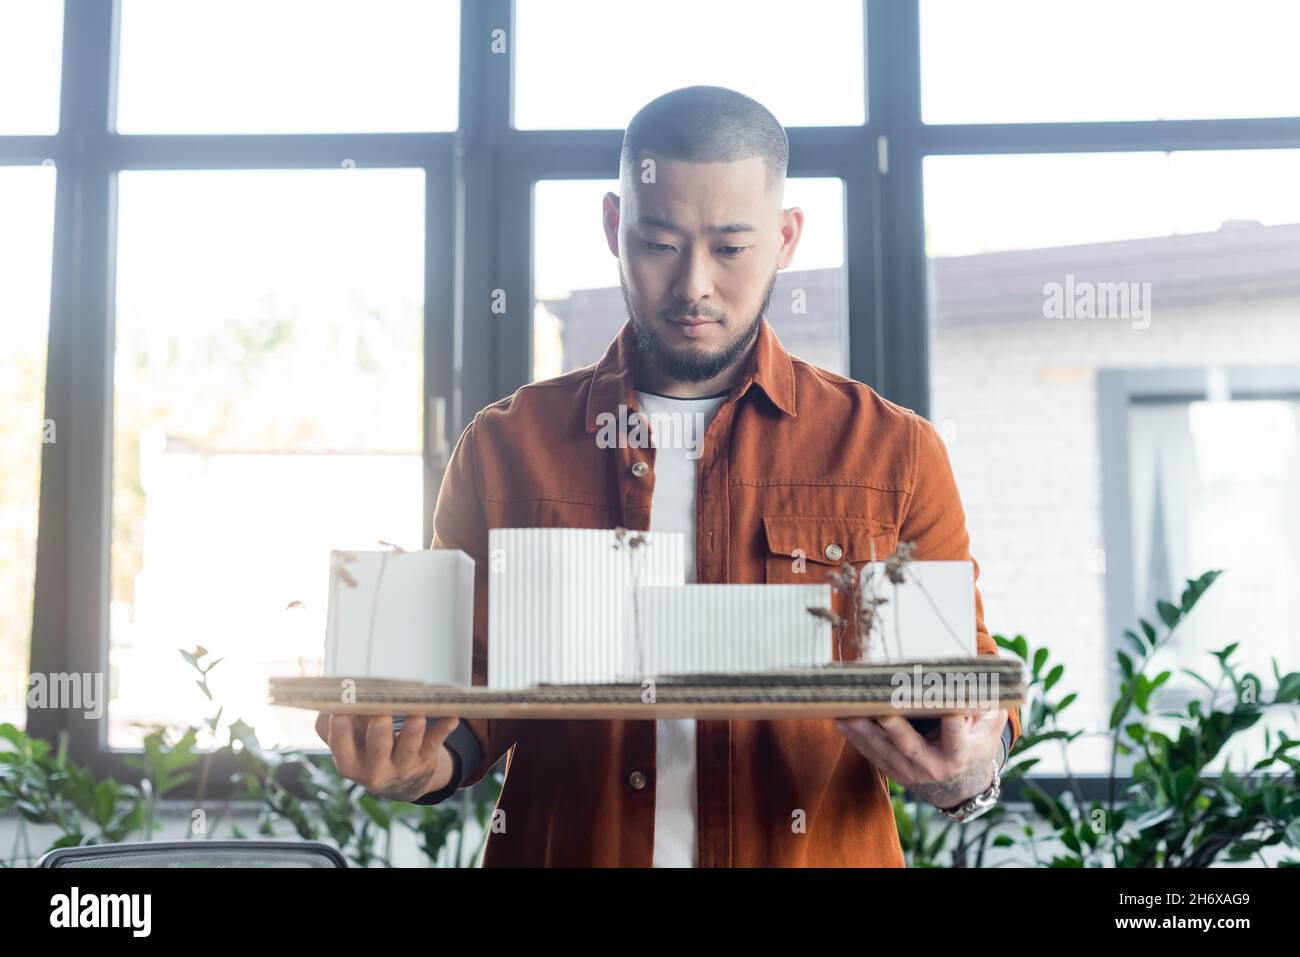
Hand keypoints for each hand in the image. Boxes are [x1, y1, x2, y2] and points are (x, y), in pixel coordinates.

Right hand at [314, 713, 460, 801]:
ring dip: (412, 731)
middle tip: (380, 711)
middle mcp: (374, 770)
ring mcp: (402, 767)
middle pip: (376, 748)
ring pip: (407, 748)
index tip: (339, 710)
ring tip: (416, 715)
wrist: (399, 783)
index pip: (341, 746)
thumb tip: (335, 692)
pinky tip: (452, 717)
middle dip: (378, 729)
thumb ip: (334, 722)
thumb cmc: (366, 750)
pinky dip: (443, 729)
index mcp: (349, 762)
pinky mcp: (425, 761)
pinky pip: (434, 743)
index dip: (339, 730)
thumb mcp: (347, 744)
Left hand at [835, 709, 1007, 810]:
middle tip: (883, 711)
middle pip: (912, 748)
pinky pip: (871, 754)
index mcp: (960, 754)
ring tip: (848, 712)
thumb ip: (987, 703)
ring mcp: (910, 771)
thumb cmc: (975, 743)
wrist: (960, 784)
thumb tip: (981, 674)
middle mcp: (934, 766)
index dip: (952, 724)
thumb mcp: (989, 726)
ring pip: (885, 751)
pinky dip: (855, 738)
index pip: (956, 737)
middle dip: (896, 730)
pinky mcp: (892, 771)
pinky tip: (840, 720)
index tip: (947, 708)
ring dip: (865, 732)